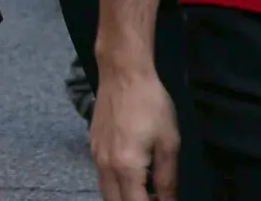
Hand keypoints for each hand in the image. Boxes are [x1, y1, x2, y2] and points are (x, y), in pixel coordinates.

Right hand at [91, 67, 179, 200]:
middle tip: (156, 198)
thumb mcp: (169, 143)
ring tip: (146, 191)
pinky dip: (115, 185)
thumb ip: (167, 178)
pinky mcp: (92, 145)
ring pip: (105, 191)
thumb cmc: (151, 105)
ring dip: (123, 197)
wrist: (123, 73)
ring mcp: (95, 155)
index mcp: (126, 167)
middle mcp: (105, 165)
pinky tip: (133, 175)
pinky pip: (101, 176)